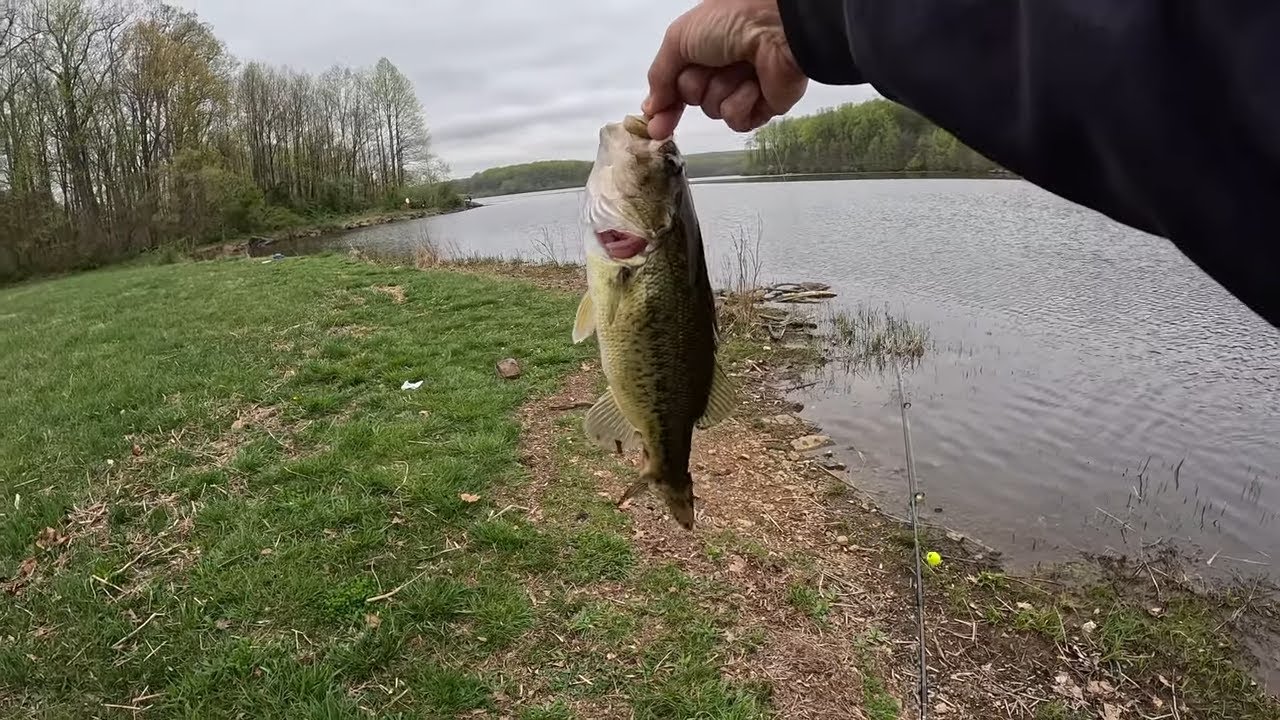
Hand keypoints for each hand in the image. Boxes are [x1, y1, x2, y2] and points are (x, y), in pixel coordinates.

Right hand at [642, 0, 807, 138]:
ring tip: (739, 67)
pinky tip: (753, 84)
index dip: (665, 104)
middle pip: (692, 98)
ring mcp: (744, 87)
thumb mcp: (679, 39)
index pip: (677, 84)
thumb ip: (660, 75)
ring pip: (714, 110)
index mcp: (703, 48)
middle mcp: (722, 67)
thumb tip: (650, 108)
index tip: (654, 127)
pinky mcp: (764, 106)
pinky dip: (741, 103)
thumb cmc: (728, 21)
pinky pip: (737, 120)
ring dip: (721, 89)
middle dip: (695, 86)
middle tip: (709, 66)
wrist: (775, 27)